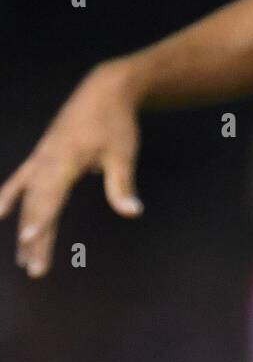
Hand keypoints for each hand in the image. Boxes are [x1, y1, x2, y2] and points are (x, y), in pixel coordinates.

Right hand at [0, 61, 143, 277]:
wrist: (104, 90)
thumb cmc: (116, 123)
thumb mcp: (123, 153)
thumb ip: (122, 185)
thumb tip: (132, 211)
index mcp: (66, 158)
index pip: (50, 195)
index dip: (41, 220)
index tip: (31, 242)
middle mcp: (48, 158)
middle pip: (37, 204)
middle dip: (34, 238)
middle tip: (35, 270)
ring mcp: (43, 157)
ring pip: (29, 198)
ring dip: (26, 228)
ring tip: (24, 261)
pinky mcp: (43, 156)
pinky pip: (22, 180)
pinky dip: (10, 197)